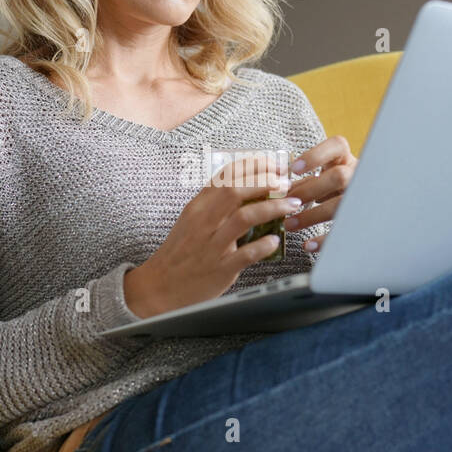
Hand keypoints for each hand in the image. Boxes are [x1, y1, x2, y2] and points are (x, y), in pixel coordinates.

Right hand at [125, 155, 301, 316]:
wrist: (159, 287)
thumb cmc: (181, 252)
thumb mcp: (192, 220)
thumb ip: (216, 204)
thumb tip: (248, 187)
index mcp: (198, 206)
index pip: (226, 174)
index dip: (254, 165)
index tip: (275, 164)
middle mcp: (203, 222)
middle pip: (236, 190)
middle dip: (266, 182)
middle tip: (286, 182)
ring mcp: (211, 245)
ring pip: (244, 218)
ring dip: (273, 208)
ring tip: (292, 205)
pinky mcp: (220, 268)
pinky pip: (246, 254)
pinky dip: (263, 246)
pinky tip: (275, 241)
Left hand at [281, 136, 357, 254]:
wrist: (367, 208)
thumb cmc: (333, 189)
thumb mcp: (321, 180)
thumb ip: (302, 181)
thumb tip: (275, 189)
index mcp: (345, 160)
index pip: (337, 146)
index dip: (316, 155)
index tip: (295, 169)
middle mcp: (357, 176)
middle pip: (339, 177)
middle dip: (310, 190)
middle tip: (288, 202)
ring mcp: (362, 197)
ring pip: (341, 204)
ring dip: (311, 216)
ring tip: (289, 225)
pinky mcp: (362, 221)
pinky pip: (344, 231)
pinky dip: (324, 239)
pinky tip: (308, 246)